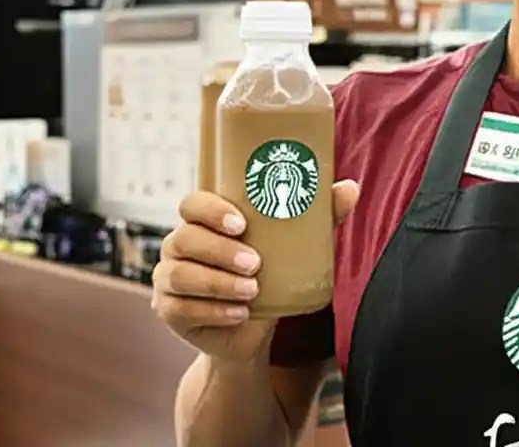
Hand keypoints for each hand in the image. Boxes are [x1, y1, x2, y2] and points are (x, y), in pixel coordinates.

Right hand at [151, 180, 359, 362]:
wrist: (251, 329)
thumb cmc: (270, 275)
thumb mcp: (294, 246)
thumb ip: (318, 216)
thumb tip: (351, 188)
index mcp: (203, 222)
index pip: (192, 204)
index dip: (211, 211)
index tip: (242, 224)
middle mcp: (179, 245)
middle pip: (184, 239)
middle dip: (221, 251)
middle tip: (256, 264)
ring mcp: (167, 278)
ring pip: (180, 275)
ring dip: (218, 283)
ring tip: (252, 291)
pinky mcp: (168, 310)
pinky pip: (181, 309)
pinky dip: (213, 311)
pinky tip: (240, 313)